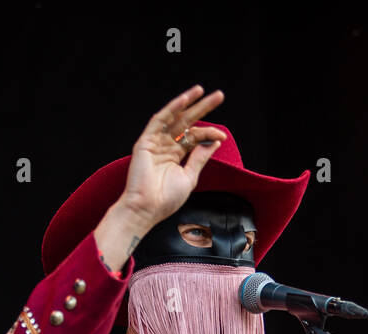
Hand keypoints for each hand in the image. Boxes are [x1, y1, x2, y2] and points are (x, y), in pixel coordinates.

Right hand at [116, 85, 227, 227]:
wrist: (147, 208)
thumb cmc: (166, 199)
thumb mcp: (190, 177)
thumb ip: (200, 158)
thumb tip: (214, 142)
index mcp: (175, 156)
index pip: (194, 137)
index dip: (209, 134)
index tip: (222, 136)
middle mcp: (165, 146)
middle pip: (186, 122)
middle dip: (202, 108)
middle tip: (219, 96)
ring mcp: (155, 142)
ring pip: (174, 117)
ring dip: (187, 103)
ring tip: (201, 90)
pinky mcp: (145, 141)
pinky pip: (159, 120)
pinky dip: (172, 109)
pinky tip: (184, 100)